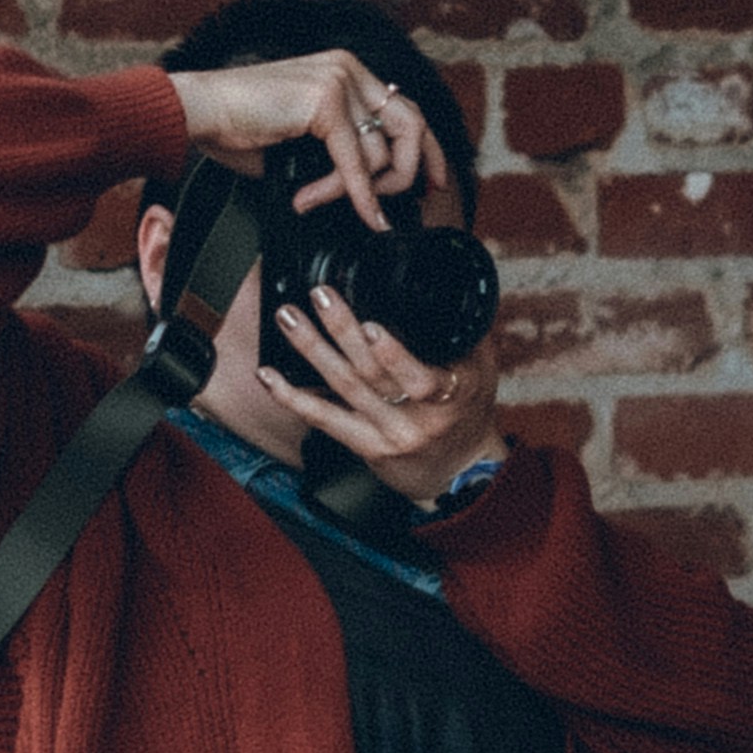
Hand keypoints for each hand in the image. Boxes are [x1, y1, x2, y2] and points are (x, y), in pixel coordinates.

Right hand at [166, 47, 430, 231]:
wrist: (198, 110)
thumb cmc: (236, 125)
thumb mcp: (302, 136)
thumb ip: (337, 150)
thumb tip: (366, 186)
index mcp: (344, 70)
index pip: (403, 107)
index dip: (426, 147)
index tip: (432, 180)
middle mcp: (348, 68)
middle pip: (411, 123)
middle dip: (415, 169)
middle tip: (404, 202)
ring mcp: (339, 79)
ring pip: (381, 151)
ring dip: (357, 190)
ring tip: (316, 199)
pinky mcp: (325, 99)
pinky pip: (356, 161)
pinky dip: (358, 194)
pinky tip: (363, 215)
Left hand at [250, 275, 504, 513]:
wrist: (461, 468)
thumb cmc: (469, 409)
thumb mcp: (482, 369)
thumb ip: (465, 333)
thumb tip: (443, 283)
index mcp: (453, 395)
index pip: (424, 379)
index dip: (394, 356)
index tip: (371, 327)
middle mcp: (418, 418)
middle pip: (373, 374)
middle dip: (342, 331)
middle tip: (321, 297)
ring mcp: (389, 433)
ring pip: (344, 388)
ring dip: (312, 350)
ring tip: (290, 319)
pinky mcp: (365, 446)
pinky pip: (325, 420)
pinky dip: (293, 397)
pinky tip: (270, 377)